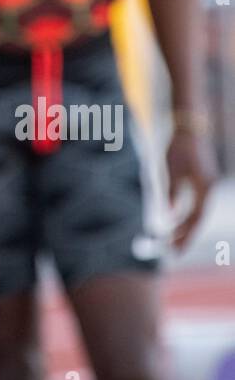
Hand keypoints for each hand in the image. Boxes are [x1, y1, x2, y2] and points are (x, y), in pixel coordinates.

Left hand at [167, 126, 215, 249]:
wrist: (190, 126)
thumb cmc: (179, 146)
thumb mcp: (171, 168)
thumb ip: (172, 192)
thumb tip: (169, 216)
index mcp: (204, 187)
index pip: (196, 218)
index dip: (186, 235)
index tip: (173, 249)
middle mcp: (210, 189)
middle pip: (199, 218)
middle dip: (186, 235)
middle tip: (171, 252)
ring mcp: (208, 185)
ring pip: (199, 213)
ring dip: (186, 227)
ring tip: (172, 242)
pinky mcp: (204, 182)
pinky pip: (197, 205)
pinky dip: (188, 216)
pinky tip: (177, 223)